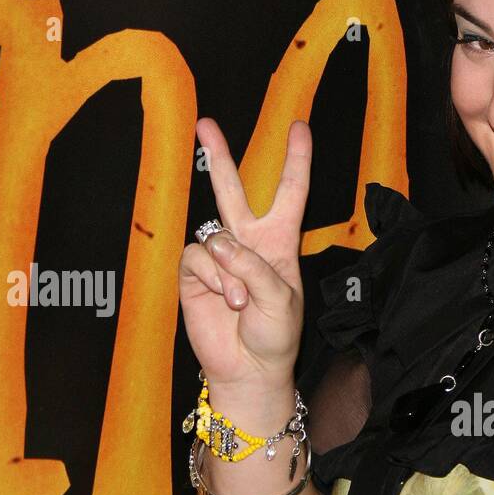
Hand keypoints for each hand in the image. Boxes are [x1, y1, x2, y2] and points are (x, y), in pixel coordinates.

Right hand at [180, 117, 311, 391]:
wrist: (249, 370)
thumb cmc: (275, 335)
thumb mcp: (280, 299)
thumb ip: (253, 267)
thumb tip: (219, 245)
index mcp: (279, 242)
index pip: (290, 193)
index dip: (296, 160)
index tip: (299, 127)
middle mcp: (247, 243)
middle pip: (232, 190)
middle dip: (219, 157)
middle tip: (206, 124)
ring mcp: (219, 258)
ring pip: (215, 236)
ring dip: (229, 271)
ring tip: (240, 302)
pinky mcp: (194, 274)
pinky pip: (198, 259)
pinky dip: (213, 279)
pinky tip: (223, 301)